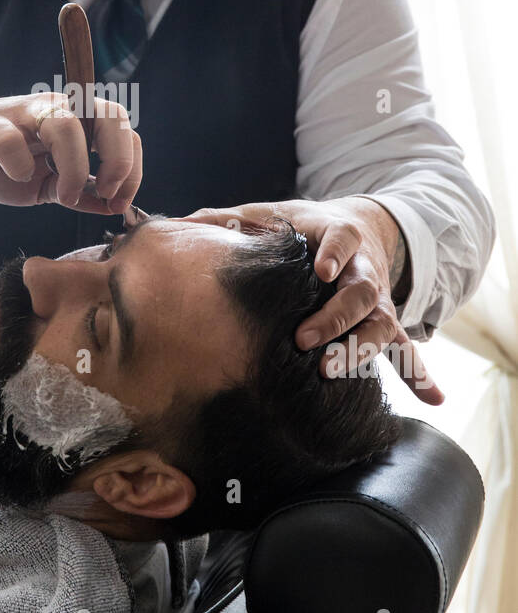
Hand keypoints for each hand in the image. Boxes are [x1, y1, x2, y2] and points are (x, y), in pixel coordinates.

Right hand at [0, 87, 141, 213]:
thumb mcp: (48, 185)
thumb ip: (81, 192)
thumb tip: (117, 207)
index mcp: (74, 122)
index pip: (123, 129)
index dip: (131, 166)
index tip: (120, 201)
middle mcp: (54, 110)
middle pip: (108, 115)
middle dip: (118, 159)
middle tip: (106, 193)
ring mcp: (21, 114)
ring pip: (66, 122)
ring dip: (76, 167)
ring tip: (65, 195)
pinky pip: (9, 137)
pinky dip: (19, 162)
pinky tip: (19, 177)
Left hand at [176, 197, 443, 404]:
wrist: (359, 228)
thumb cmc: (304, 227)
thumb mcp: (272, 214)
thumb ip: (229, 220)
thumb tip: (180, 222)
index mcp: (338, 237)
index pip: (342, 240)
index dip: (336, 253)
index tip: (321, 268)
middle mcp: (364, 271)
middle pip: (362, 293)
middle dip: (336, 317)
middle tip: (304, 338)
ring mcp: (379, 301)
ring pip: (381, 326)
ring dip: (361, 349)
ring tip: (333, 370)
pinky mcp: (385, 324)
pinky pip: (406, 352)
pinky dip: (420, 375)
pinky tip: (432, 398)